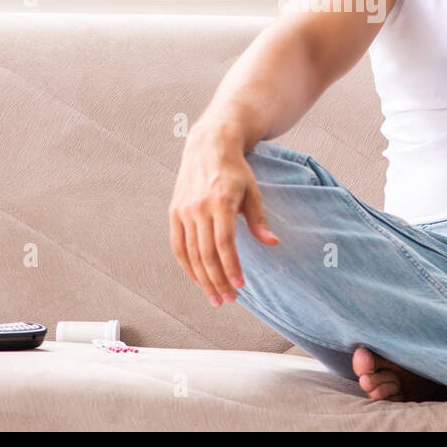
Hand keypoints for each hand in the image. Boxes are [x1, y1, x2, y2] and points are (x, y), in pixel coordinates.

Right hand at [168, 128, 279, 306]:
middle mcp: (198, 207)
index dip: (231, 267)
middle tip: (228, 300)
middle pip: (205, 254)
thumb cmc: (236, 170)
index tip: (240, 286)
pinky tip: (198, 280)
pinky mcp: (174, 212)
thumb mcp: (252, 191)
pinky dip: (187, 266)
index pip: (224, 243)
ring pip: (190, 254)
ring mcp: (183, 210)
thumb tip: (272, 243)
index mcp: (221, 201)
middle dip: (217, 280)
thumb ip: (259, 220)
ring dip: (202, 279)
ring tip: (215, 297)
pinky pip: (178, 245)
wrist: (208, 146)